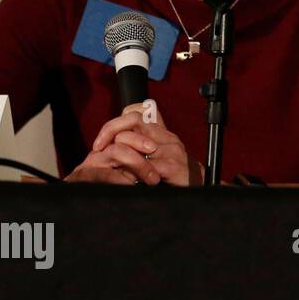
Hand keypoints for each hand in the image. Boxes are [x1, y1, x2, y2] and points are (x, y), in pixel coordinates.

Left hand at [66, 101, 203, 185]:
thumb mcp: (158, 152)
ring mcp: (171, 149)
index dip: (114, 125)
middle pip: (132, 121)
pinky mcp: (173, 165)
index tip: (101, 143)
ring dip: (120, 155)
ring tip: (113, 166)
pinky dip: (132, 171)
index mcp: (161, 131)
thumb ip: (143, 141)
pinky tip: (128, 179)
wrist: (199, 186)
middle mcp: (166, 136)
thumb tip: (118, 138)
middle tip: (99, 153)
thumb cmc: (175, 171)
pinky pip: (145, 164)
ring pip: (134, 142)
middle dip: (109, 135)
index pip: (134, 114)